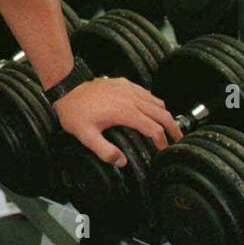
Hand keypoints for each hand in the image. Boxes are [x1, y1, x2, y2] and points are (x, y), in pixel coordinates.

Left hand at [53, 77, 182, 166]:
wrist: (65, 88)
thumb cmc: (74, 111)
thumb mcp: (85, 135)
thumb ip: (104, 151)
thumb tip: (122, 162)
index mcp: (125, 112)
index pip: (154, 129)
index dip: (162, 142)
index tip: (164, 151)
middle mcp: (131, 98)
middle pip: (162, 114)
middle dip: (173, 129)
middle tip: (178, 140)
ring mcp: (128, 88)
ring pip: (157, 101)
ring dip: (165, 115)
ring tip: (168, 127)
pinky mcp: (123, 82)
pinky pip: (146, 92)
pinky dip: (154, 102)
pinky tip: (152, 109)